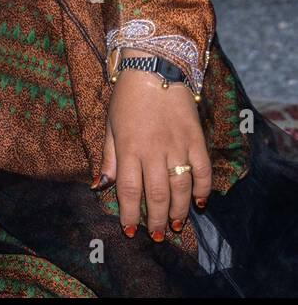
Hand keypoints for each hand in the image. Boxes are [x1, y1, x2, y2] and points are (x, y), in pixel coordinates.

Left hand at [97, 51, 210, 240]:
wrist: (154, 68)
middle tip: (157, 235)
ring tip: (176, 225)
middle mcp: (154, 150)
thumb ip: (108, 157)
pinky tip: (199, 202)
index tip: (129, 231)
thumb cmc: (127, 98)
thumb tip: (100, 184)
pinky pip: (204, 170)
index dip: (129, 214)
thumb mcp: (110, 126)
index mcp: (129, 148)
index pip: (128, 189)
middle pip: (157, 194)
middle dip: (156, 219)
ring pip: (181, 187)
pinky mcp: (197, 139)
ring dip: (179, 210)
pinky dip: (204, 189)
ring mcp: (178, 145)